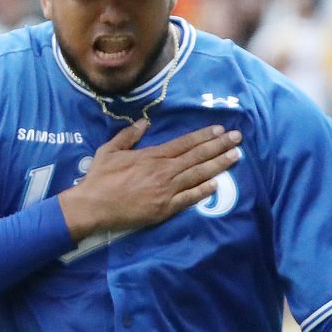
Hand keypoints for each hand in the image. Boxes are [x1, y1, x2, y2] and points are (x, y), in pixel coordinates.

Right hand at [58, 121, 242, 239]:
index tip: (220, 130)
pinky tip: (217, 184)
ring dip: (218, 165)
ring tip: (235, 156)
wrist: (93, 206)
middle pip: (197, 156)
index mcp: (152, 155)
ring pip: (198, 175)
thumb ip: (129, 136)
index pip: (184, 143)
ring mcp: (165, 190)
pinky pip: (188, 198)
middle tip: (238, 138)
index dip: (204, 136)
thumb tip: (144, 122)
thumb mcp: (110, 150)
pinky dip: (203, 191)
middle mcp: (163, 170)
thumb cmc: (99, 178)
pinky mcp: (164, 209)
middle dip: (219, 146)